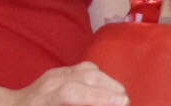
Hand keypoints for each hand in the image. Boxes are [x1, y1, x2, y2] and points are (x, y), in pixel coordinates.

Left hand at [9, 62, 127, 105]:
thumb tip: (99, 101)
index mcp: (43, 100)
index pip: (72, 93)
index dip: (98, 96)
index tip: (121, 102)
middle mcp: (49, 82)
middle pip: (86, 76)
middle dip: (111, 88)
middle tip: (127, 102)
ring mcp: (54, 74)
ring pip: (88, 69)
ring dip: (108, 82)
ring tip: (120, 96)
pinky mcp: (59, 72)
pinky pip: (84, 68)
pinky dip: (100, 77)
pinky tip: (106, 87)